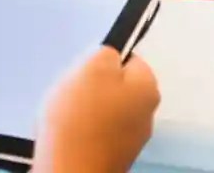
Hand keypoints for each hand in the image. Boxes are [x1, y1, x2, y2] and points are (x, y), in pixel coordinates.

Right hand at [33, 47, 160, 172]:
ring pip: (103, 110)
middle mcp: (147, 114)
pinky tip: (66, 133)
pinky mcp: (112, 157)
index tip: (85, 69)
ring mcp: (131, 139)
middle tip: (73, 91)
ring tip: (65, 115)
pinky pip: (95, 133)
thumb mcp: (92, 67)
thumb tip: (112, 57)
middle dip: (92, 86)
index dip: (104, 60)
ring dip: (84, 109)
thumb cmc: (81, 118)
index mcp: (148, 88)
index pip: (130, 59)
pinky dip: (80, 131)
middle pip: (116, 86)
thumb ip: (107, 53)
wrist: (70, 171)